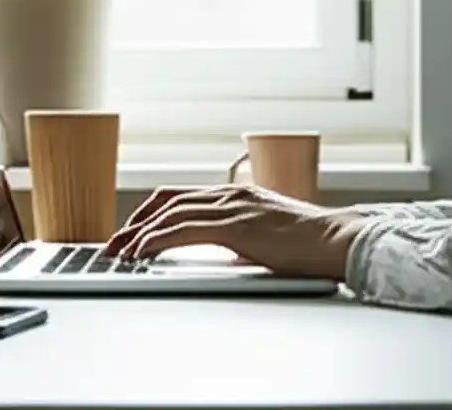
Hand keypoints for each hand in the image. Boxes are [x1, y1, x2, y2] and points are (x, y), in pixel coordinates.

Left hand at [104, 184, 370, 280]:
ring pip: (171, 214)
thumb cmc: (308, 245)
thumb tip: (218, 256)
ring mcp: (232, 207)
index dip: (148, 214)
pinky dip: (158, 240)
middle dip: (135, 223)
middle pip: (166, 201)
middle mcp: (229, 194)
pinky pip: (184, 230)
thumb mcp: (265, 236)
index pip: (178, 197)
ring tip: (121, 253)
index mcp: (235, 194)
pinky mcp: (236, 225)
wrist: (337, 241)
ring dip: (140, 234)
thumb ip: (239, 238)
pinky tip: (143, 252)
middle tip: (114, 244)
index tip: (130, 232)